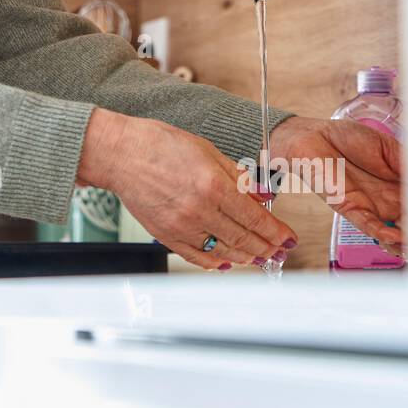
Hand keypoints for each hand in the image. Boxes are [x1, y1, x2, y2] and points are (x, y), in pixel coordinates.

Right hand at [76, 108, 298, 270]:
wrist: (120, 153)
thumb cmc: (158, 144)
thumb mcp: (206, 150)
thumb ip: (237, 176)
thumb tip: (261, 195)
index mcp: (213, 185)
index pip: (255, 218)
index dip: (276, 232)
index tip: (288, 238)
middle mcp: (199, 209)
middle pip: (243, 238)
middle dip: (267, 247)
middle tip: (279, 251)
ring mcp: (181, 226)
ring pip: (223, 251)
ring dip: (246, 256)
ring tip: (260, 257)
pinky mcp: (165, 235)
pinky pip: (197, 257)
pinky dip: (216, 262)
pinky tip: (227, 261)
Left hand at [268, 115, 403, 257]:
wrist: (315, 136)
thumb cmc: (347, 138)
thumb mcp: (386, 146)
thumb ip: (405, 162)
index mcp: (399, 183)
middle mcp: (388, 199)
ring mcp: (370, 206)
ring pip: (393, 232)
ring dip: (405, 241)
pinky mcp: (351, 208)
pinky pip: (369, 226)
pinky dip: (383, 234)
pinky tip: (394, 237)